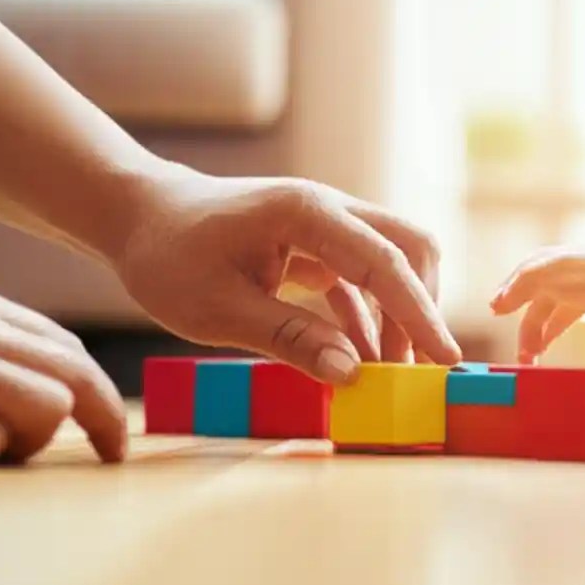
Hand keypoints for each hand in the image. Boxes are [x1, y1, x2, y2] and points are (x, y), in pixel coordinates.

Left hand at [113, 171, 460, 384]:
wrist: (139, 217)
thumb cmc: (168, 258)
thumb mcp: (217, 310)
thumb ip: (289, 338)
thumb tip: (352, 375)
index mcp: (307, 213)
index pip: (384, 262)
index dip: (419, 313)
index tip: (445, 359)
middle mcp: (329, 209)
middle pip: (408, 249)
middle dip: (420, 308)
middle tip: (415, 369)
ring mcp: (327, 225)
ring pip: (392, 263)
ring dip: (397, 316)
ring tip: (387, 374)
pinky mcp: (319, 245)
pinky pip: (363, 279)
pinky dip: (370, 317)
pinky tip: (361, 358)